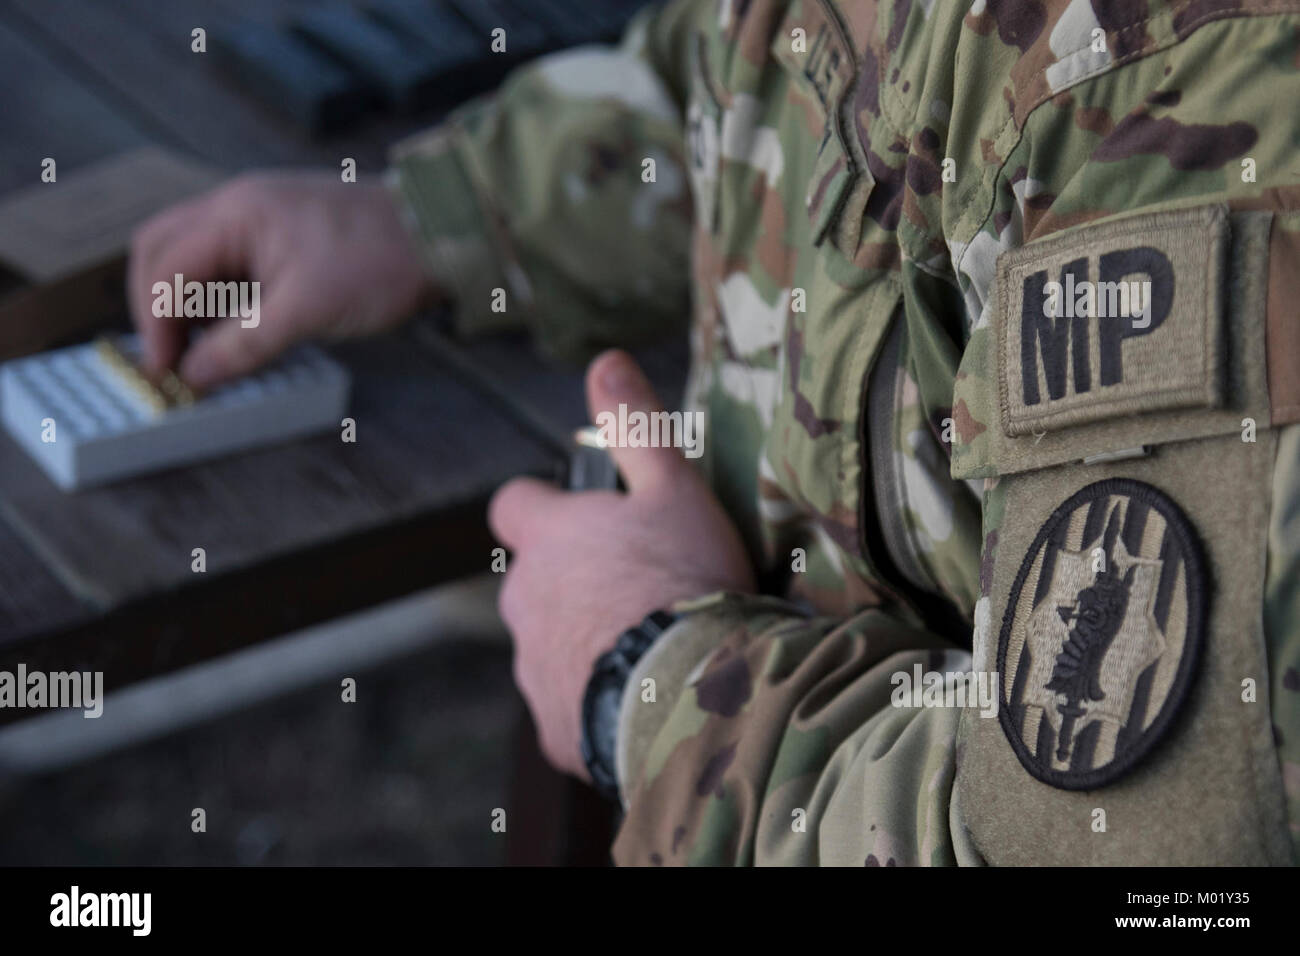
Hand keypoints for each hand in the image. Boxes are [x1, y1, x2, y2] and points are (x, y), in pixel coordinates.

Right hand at [127, 171, 437, 388]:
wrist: (441, 234)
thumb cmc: (379, 262)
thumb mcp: (306, 311)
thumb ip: (244, 345)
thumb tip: (195, 376)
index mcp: (234, 214)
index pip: (163, 268)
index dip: (154, 324)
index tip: (164, 373)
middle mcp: (236, 208)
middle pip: (161, 253)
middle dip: (157, 308)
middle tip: (170, 361)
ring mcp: (259, 220)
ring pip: (194, 261)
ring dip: (187, 307)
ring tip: (202, 355)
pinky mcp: (282, 239)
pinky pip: (230, 267)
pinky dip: (220, 302)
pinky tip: (234, 336)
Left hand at [489, 350, 755, 778]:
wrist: (685, 694)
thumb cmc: (682, 579)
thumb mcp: (673, 488)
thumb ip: (637, 427)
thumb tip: (605, 361)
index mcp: (547, 539)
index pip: (513, 506)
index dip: (543, 508)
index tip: (582, 516)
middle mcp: (524, 599)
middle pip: (534, 580)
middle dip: (572, 582)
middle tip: (640, 588)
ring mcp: (532, 667)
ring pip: (549, 643)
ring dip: (585, 642)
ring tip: (650, 650)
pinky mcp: (551, 727)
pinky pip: (568, 705)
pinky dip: (595, 701)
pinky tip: (643, 700)